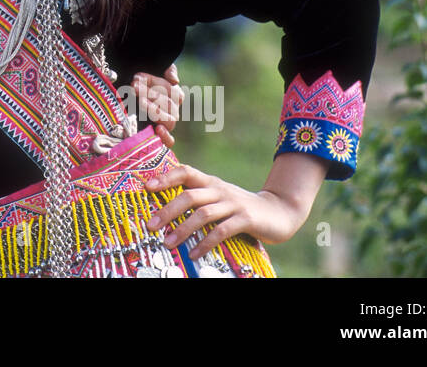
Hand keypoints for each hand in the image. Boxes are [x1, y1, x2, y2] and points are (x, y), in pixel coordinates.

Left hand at [130, 64, 182, 146]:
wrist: (120, 96)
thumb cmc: (137, 82)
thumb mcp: (149, 68)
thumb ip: (167, 69)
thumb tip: (174, 80)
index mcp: (172, 95)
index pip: (173, 91)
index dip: (156, 83)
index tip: (136, 78)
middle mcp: (171, 110)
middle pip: (169, 104)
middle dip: (150, 93)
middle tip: (133, 87)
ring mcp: (164, 124)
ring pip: (170, 120)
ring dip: (155, 110)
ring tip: (140, 102)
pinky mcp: (157, 137)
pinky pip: (170, 141)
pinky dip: (166, 136)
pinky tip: (157, 129)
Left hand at [144, 163, 310, 258]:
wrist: (280, 211)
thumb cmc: (241, 207)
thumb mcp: (219, 197)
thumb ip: (198, 199)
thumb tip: (164, 210)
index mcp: (210, 182)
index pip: (185, 172)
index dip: (165, 177)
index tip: (146, 188)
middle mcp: (220, 190)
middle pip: (189, 196)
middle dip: (167, 211)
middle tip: (150, 225)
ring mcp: (233, 204)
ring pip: (203, 214)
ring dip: (183, 229)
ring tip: (168, 243)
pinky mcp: (246, 219)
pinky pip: (222, 231)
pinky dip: (205, 242)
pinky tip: (194, 253)